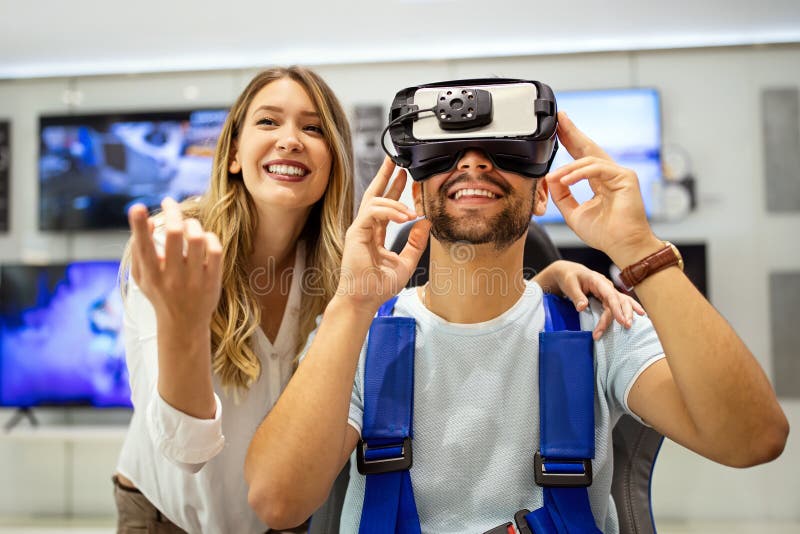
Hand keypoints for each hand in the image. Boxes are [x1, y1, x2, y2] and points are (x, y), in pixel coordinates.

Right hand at [128, 198, 222, 326]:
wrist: (184, 325)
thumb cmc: (160, 294)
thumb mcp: (142, 277)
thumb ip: (138, 250)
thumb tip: (146, 219)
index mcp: (151, 275)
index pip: (143, 247)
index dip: (138, 226)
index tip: (137, 207)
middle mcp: (171, 277)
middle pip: (173, 234)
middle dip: (171, 213)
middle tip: (169, 202)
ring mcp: (194, 279)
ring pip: (196, 238)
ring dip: (192, 224)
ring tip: (187, 224)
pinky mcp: (212, 280)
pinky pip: (215, 249)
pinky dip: (209, 237)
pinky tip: (204, 238)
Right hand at [337, 157, 430, 311]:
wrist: (363, 301)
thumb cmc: (377, 287)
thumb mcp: (406, 262)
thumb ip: (416, 243)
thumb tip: (425, 222)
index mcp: (375, 234)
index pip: (386, 206)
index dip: (397, 191)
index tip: (408, 179)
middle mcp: (366, 229)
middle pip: (375, 194)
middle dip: (386, 177)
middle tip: (396, 161)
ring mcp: (359, 229)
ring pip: (375, 200)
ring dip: (395, 198)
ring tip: (412, 208)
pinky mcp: (356, 233)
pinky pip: (372, 212)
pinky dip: (389, 211)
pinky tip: (404, 216)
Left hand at [534, 260, 644, 339]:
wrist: (569, 272)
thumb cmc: (569, 277)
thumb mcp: (569, 285)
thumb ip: (576, 296)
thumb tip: (582, 307)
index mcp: (598, 281)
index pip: (610, 296)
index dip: (616, 309)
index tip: (621, 321)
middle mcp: (606, 286)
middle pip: (619, 300)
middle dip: (623, 313)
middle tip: (626, 327)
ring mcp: (608, 291)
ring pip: (622, 302)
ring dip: (627, 313)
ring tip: (629, 325)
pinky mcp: (607, 296)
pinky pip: (620, 303)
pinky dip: (629, 309)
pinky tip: (640, 314)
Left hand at [545, 112, 661, 265]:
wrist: (622, 246)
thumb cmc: (604, 234)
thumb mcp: (573, 213)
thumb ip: (562, 195)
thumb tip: (551, 179)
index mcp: (599, 181)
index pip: (582, 157)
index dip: (570, 141)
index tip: (557, 129)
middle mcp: (610, 174)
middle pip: (589, 148)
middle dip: (573, 133)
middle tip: (560, 118)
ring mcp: (620, 174)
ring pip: (590, 160)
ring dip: (568, 167)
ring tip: (555, 177)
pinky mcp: (626, 177)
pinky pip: (598, 169)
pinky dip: (579, 173)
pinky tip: (566, 180)